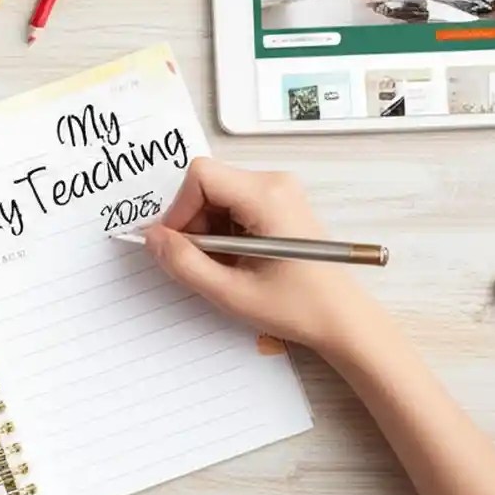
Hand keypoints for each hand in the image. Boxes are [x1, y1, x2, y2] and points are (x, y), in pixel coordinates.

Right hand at [144, 158, 380, 355]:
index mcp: (267, 196)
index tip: (177, 245)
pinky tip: (237, 261)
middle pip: (207, 185)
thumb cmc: (298, 306)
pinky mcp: (278, 202)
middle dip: (194, 224)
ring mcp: (278, 190)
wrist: (342, 318)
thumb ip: (185, 263)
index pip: (201, 176)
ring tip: (226, 267)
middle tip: (203, 263)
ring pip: (217, 196)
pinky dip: (223, 233)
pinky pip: (232, 205)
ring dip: (208, 232)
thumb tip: (152, 238)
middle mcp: (274, 182)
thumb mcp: (231, 292)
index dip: (179, 210)